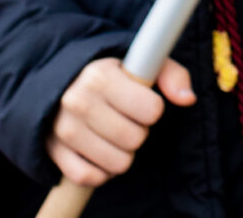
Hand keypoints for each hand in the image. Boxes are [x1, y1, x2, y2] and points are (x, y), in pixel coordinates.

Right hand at [45, 57, 193, 187]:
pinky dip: (102, 171)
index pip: (152, 109)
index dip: (152, 108)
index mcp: (100, 76)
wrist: (61, 82)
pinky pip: (90, 178)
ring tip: (113, 134)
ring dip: (123, 153)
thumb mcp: (140, 63)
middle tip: (125, 118)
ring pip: (118, 163)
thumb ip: (171, 75)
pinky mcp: (55, 152)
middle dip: (138, 131)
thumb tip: (187, 98)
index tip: (140, 100)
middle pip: (136, 138)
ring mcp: (64, 129)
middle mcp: (78, 101)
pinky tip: (102, 152)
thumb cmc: (111, 75)